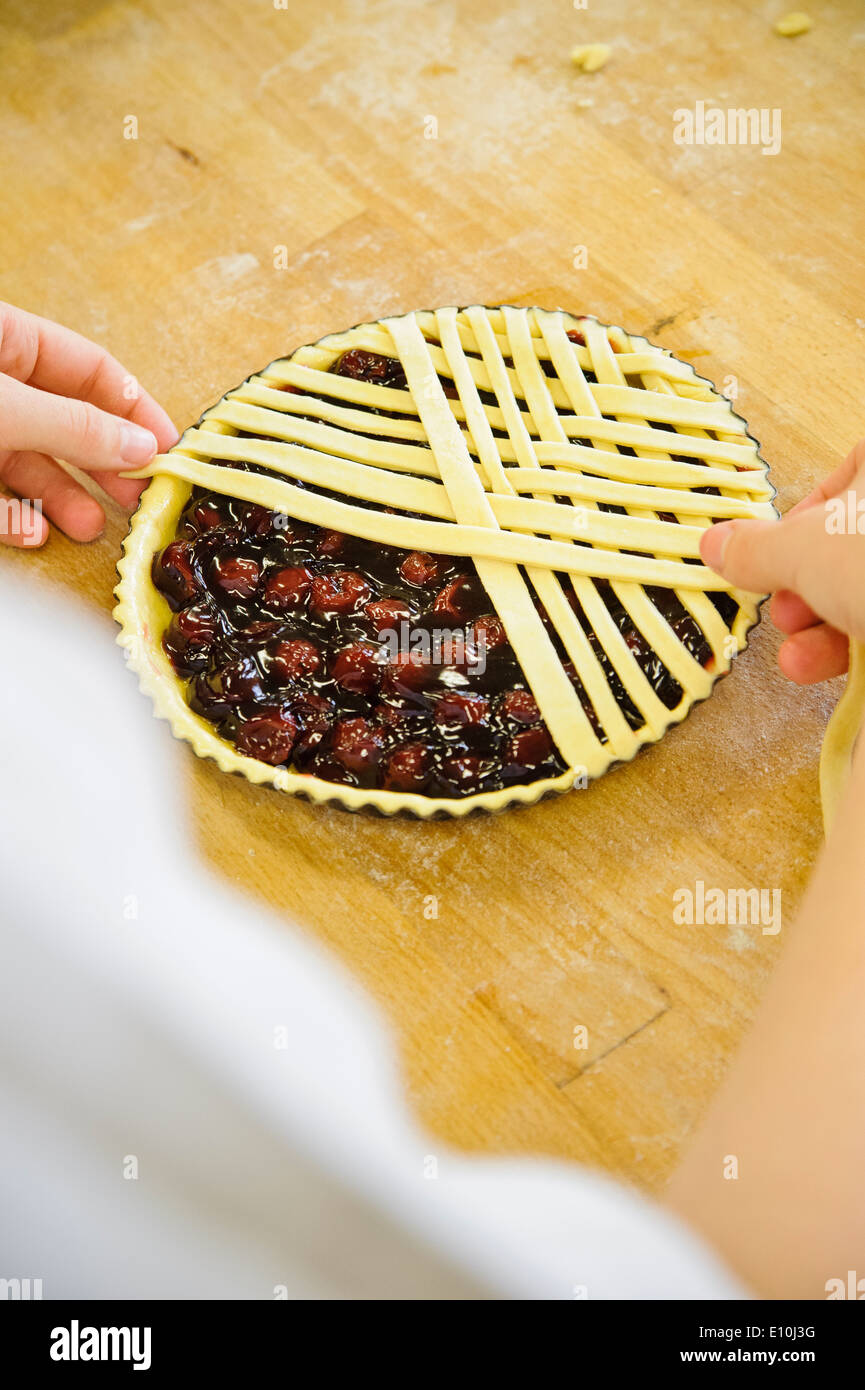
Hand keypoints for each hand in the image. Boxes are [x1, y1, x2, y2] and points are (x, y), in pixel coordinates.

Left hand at [0, 301, 177, 546]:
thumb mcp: (7, 407)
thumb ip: (74, 427)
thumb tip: (142, 446)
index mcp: (6, 339)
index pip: (90, 368)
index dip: (134, 408)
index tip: (170, 450)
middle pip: (66, 420)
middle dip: (103, 462)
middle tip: (139, 498)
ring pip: (28, 462)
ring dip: (61, 498)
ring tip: (89, 527)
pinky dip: (12, 516)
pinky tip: (33, 533)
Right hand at [700, 439, 864, 684]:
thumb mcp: (807, 549)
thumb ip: (758, 548)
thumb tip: (718, 544)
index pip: (855, 470)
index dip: (809, 512)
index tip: (778, 552)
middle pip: (860, 540)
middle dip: (811, 584)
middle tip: (790, 608)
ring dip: (827, 626)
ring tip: (802, 654)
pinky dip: (863, 647)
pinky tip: (834, 668)